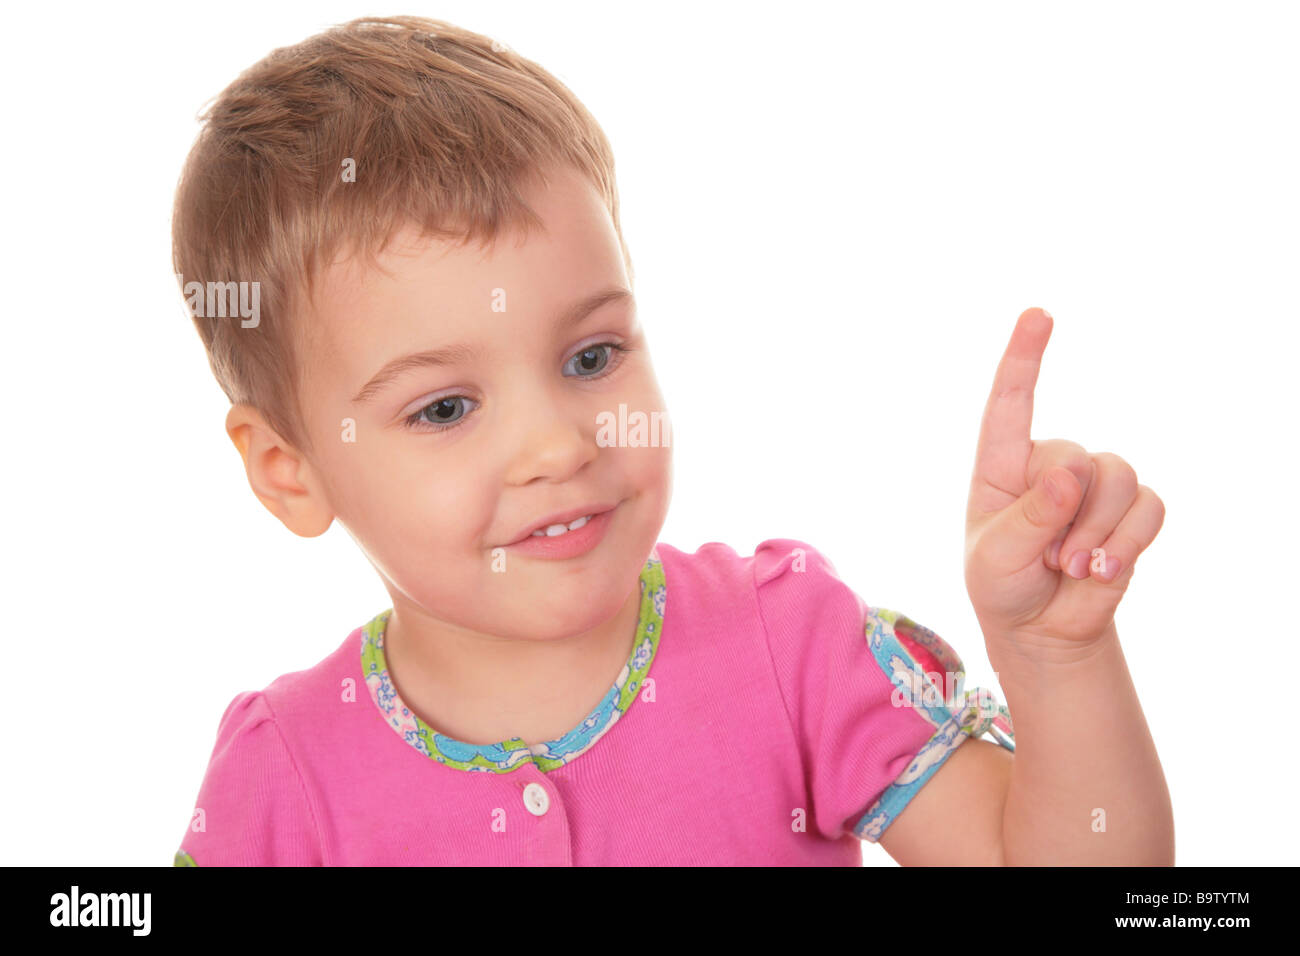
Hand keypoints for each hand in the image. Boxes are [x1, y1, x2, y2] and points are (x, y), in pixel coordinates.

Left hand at [964, 308, 1165, 653]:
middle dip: (1068, 516)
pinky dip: (1128, 543)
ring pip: (1119, 478)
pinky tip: (1102, 570)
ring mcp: (1094, 486)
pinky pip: (1150, 507)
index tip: (1036, 314)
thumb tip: (1068, 476)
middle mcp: (1050, 464)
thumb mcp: (996, 557)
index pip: (1010, 404)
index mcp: (1002, 466)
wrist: (1041, 629)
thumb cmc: (1003, 583)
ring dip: (1097, 534)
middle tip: (1048, 557)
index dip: (1023, 357)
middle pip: (1079, 457)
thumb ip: (1029, 518)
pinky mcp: (1130, 511)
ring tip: (1069, 567)